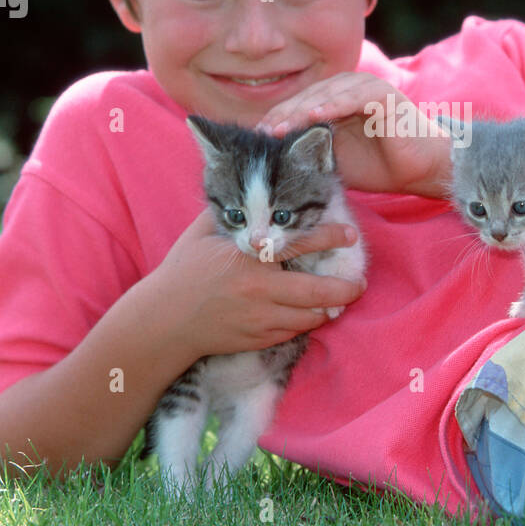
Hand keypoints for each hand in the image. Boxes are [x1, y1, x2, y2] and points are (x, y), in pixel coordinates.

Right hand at [150, 207, 365, 357]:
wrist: (164, 322)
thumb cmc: (183, 272)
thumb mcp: (203, 234)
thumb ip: (231, 212)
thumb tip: (248, 185)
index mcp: (249, 258)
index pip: (300, 244)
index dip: (330, 237)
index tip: (349, 234)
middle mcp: (259, 290)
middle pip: (318, 293)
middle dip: (346, 288)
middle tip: (360, 282)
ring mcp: (260, 319)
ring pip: (311, 317)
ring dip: (329, 308)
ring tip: (342, 297)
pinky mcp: (258, 340)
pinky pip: (294, 332)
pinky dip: (307, 322)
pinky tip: (312, 313)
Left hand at [254, 72, 452, 197]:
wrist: (420, 169)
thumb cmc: (378, 166)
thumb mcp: (332, 160)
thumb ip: (307, 151)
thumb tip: (270, 158)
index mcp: (335, 100)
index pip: (299, 106)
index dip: (277, 120)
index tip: (256, 140)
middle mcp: (347, 89)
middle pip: (307, 97)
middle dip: (283, 115)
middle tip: (261, 133)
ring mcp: (365, 88)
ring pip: (326, 94)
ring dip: (302, 109)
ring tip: (281, 126)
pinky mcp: (382, 94)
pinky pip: (353, 96)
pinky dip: (333, 104)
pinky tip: (314, 115)